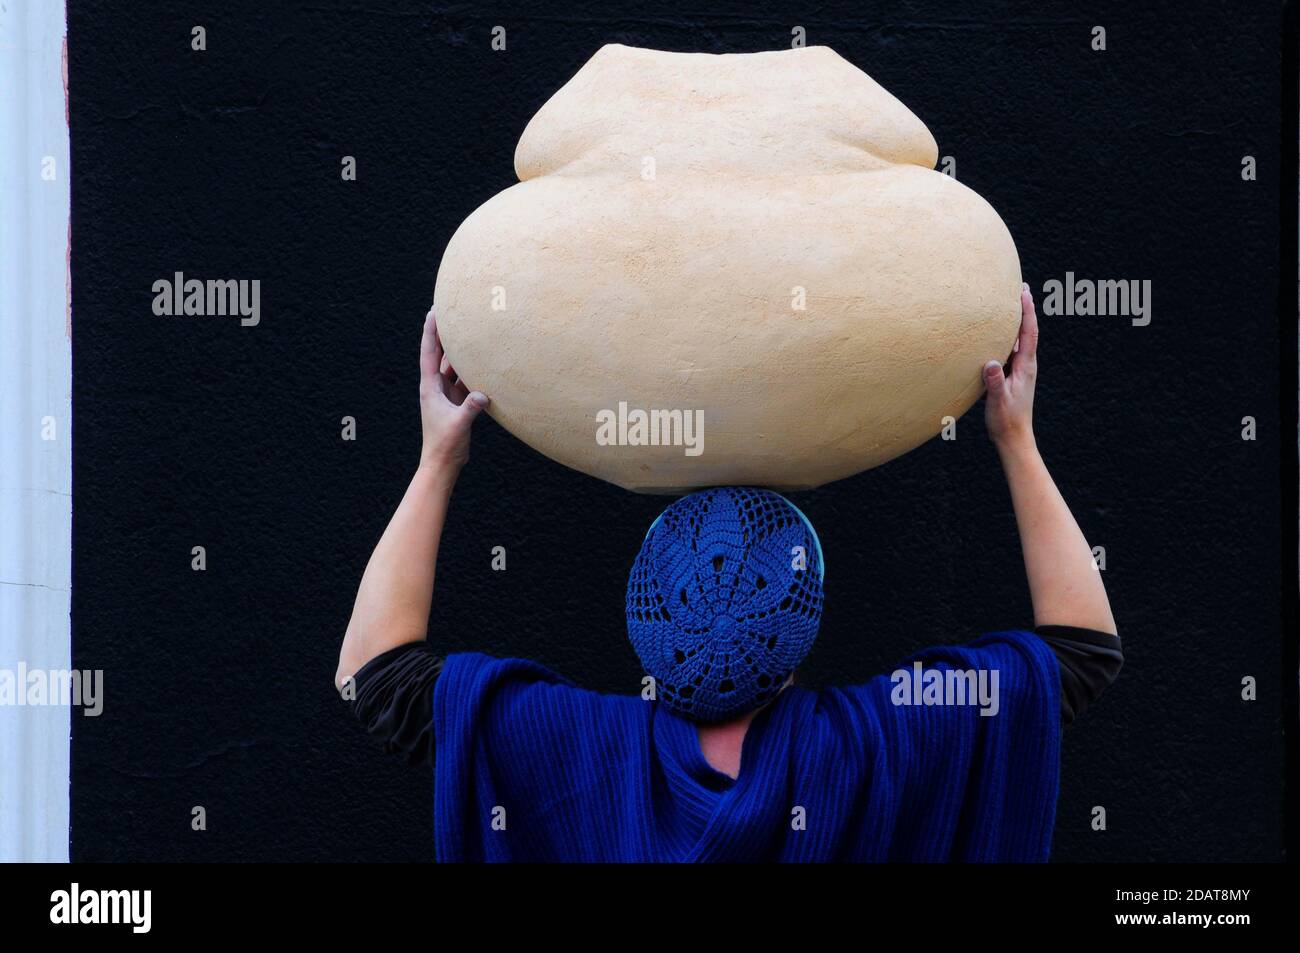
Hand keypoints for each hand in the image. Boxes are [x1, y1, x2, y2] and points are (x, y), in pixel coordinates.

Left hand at [418, 309, 488, 470]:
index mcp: (430, 388)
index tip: (433, 311)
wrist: (443, 462)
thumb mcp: (457, 426)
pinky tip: (482, 361)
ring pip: (453, 366)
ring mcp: (447, 393)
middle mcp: (436, 386)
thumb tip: (483, 394)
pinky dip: (472, 369)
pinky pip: (465, 379)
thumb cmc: (445, 444)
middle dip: (444, 333)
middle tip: (451, 312)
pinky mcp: (457, 401)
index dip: (431, 331)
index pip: (429, 353)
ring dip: (460, 350)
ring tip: (469, 331)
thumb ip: (470, 409)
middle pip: (440, 354)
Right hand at [983, 283, 1037, 451]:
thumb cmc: (1006, 420)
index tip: (1023, 291)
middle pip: (1027, 331)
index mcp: (1026, 367)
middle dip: (1024, 309)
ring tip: (1009, 305)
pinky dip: (1008, 337)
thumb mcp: (998, 401)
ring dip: (1016, 322)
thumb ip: (995, 382)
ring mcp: (1020, 371)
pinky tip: (999, 335)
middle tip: (1020, 288)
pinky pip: (1012, 350)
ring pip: (1020, 340)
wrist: (1014, 438)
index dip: (1026, 311)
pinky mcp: (1013, 376)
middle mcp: (1026, 365)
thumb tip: (990, 361)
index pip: (1028, 333)